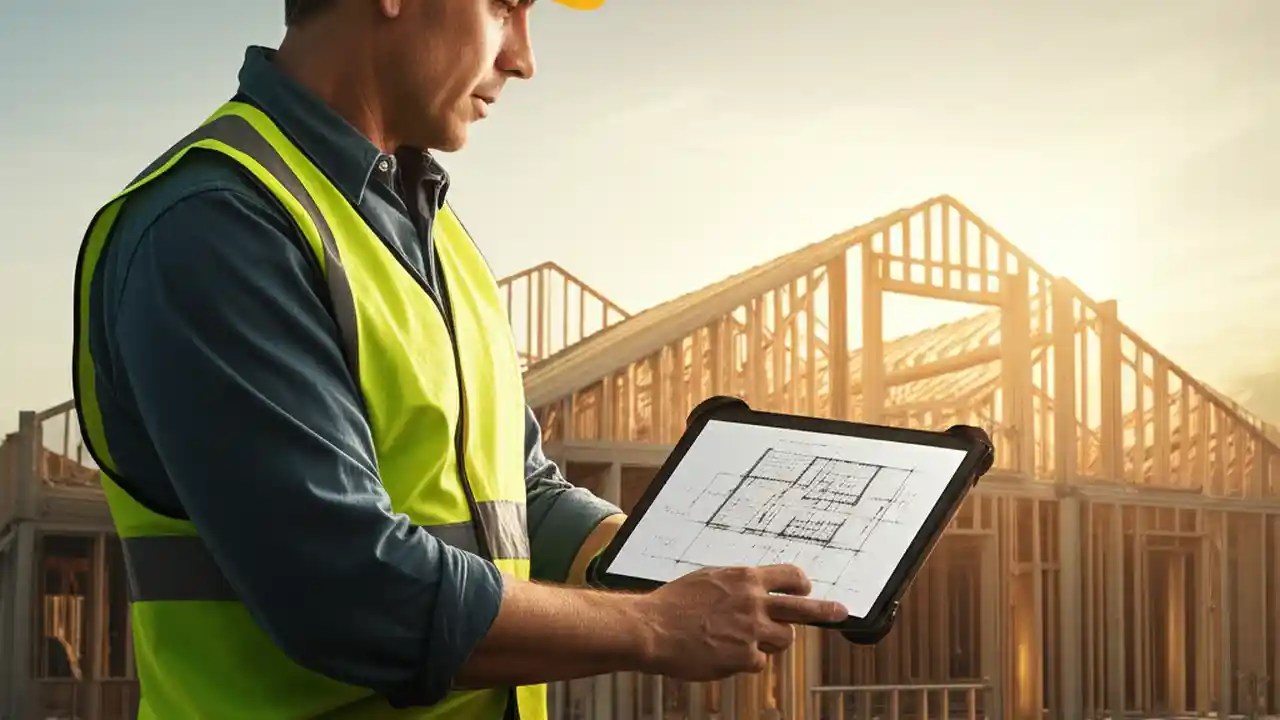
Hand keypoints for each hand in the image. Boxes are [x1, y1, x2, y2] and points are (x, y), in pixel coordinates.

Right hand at [634, 564, 846, 680]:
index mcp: (744, 579)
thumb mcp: (707, 580)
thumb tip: (753, 590)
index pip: (789, 576)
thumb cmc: (673, 603)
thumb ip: (735, 586)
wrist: (652, 628)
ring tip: (745, 639)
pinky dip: (745, 661)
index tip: (806, 590)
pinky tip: (722, 654)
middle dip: (825, 610)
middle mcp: (753, 602)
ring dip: (771, 640)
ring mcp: (751, 630)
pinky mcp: (744, 656)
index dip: (801, 584)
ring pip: (784, 638)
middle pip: (803, 608)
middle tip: (840, 611)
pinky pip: (758, 662)